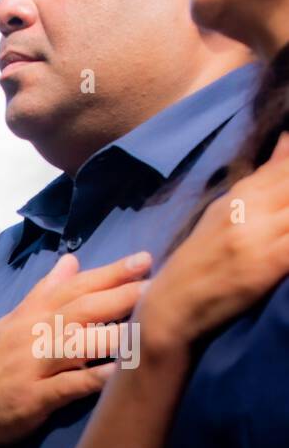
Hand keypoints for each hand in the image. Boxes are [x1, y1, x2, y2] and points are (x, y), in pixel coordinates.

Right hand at [0, 250, 151, 447]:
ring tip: (151, 324)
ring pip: (77, 345)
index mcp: (28, 317)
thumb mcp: (10, 325)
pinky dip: (96, 379)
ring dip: (115, 334)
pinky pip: (69, 386)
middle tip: (158, 285)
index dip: (108, 273)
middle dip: (121, 296)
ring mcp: (31, 367)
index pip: (72, 288)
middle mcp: (30, 336)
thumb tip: (71, 261)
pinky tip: (122, 374)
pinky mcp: (33, 398)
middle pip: (80, 310)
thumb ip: (42, 294)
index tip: (144, 260)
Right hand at [140, 132, 288, 349]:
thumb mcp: (222, 213)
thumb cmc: (196, 263)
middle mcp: (250, 209)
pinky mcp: (267, 264)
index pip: (288, 165)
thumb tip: (287, 139)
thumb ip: (261, 179)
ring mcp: (258, 236)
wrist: (170, 308)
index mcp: (240, 195)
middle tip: (288, 216)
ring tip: (287, 229)